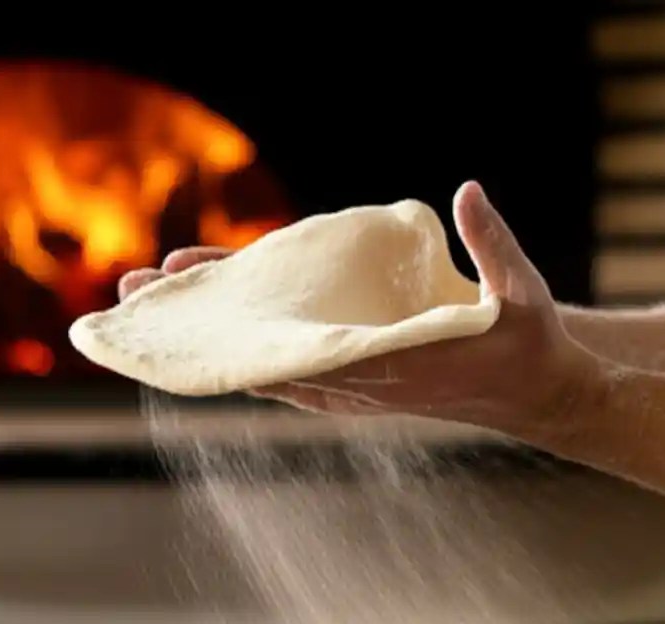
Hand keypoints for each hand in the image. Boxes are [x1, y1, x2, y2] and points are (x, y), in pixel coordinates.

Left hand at [118, 182, 598, 434]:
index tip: (185, 297)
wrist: (533, 391)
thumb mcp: (523, 294)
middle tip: (132, 285)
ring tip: (154, 287)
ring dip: (210, 323)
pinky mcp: (352, 369)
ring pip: (262, 352)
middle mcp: (354, 376)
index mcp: (387, 362)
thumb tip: (468, 191)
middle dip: (195, 319)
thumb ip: (495, 245)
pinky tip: (215, 305)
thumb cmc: (525, 342)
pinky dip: (246, 333)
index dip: (234, 322)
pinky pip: (285, 353)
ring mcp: (348, 377)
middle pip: (256, 350)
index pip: (295, 348)